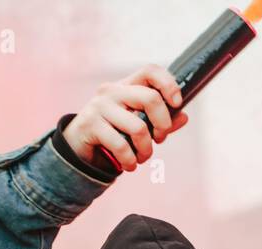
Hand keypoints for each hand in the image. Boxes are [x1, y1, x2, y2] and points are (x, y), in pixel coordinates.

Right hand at [63, 65, 189, 172]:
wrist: (77, 148)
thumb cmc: (112, 135)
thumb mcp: (137, 126)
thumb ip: (159, 122)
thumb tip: (183, 117)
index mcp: (126, 86)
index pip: (150, 71)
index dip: (168, 84)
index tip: (177, 103)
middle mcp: (112, 91)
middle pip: (150, 98)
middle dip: (163, 124)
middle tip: (160, 139)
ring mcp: (100, 106)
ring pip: (138, 128)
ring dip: (146, 150)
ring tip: (142, 158)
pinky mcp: (90, 124)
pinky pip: (121, 145)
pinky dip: (130, 160)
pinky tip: (129, 165)